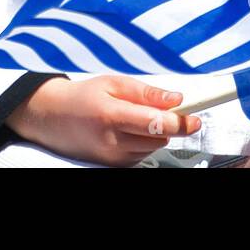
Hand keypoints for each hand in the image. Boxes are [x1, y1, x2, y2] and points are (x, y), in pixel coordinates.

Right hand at [5, 74, 201, 166]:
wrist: (52, 118)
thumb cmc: (83, 96)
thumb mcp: (113, 83)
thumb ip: (146, 93)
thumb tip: (177, 98)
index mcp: (112, 115)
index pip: (156, 124)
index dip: (181, 122)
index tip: (196, 118)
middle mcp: (113, 141)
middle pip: (159, 138)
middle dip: (167, 124)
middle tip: (162, 108)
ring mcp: (112, 157)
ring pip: (152, 148)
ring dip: (155, 134)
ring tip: (135, 117)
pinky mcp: (113, 166)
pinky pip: (141, 155)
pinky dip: (142, 143)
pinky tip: (127, 130)